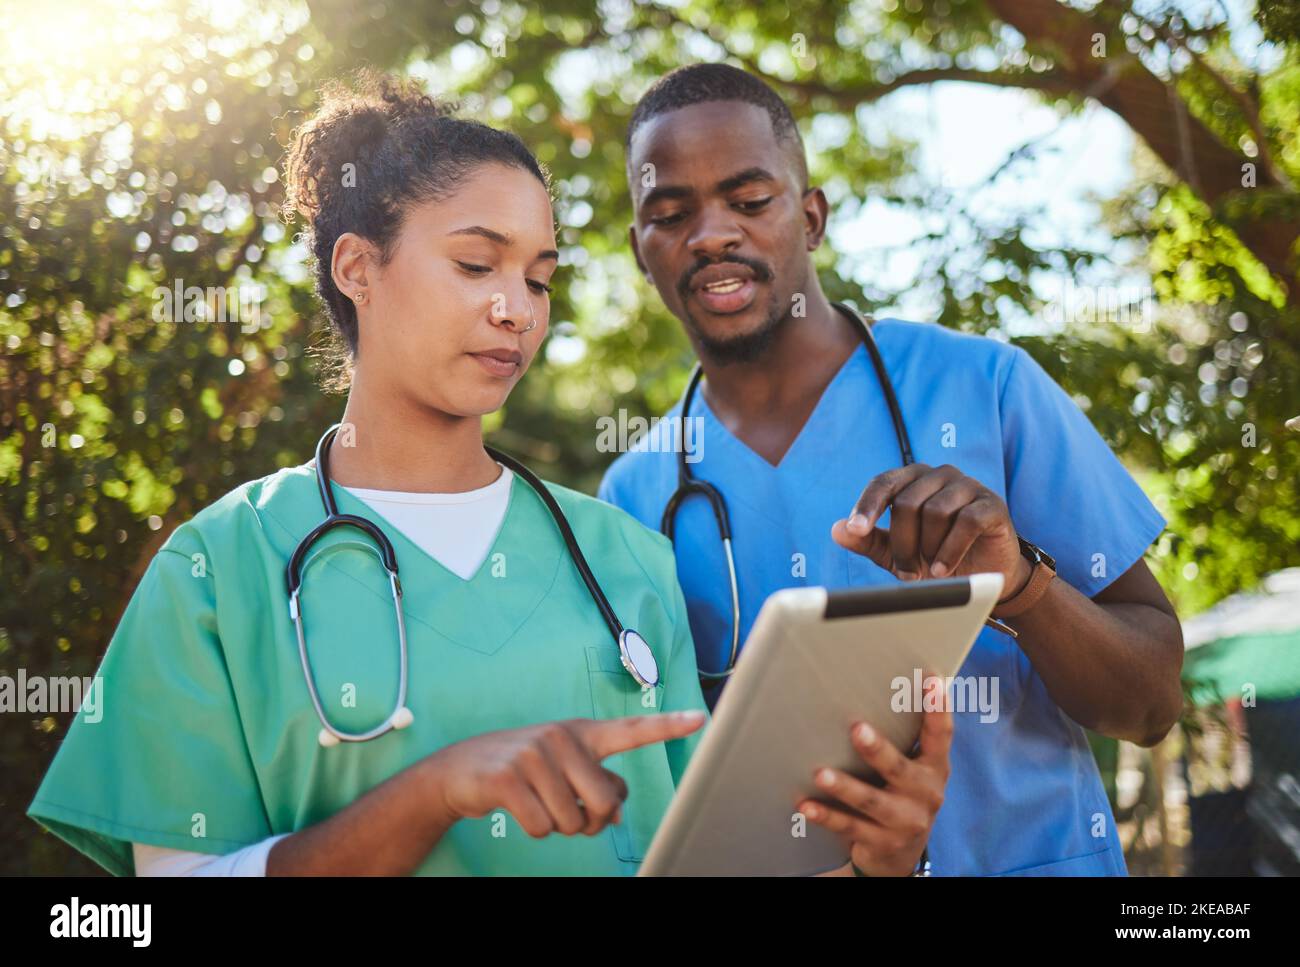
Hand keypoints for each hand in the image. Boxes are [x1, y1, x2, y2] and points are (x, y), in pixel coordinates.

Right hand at [427, 711, 705, 837]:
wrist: (461, 769)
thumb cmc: (526, 768)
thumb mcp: (565, 767)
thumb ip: (598, 782)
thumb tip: (615, 810)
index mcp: (583, 733)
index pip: (632, 729)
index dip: (668, 726)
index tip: (700, 719)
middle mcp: (563, 737)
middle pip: (605, 803)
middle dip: (589, 820)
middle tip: (568, 809)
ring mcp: (535, 754)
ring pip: (573, 822)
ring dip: (557, 825)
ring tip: (537, 800)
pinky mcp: (510, 777)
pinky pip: (542, 827)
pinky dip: (534, 829)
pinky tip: (518, 807)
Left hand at [797, 701, 952, 875]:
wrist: (902, 853)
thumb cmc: (902, 792)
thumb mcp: (912, 768)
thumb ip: (903, 737)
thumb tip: (870, 686)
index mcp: (935, 767)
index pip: (940, 736)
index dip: (938, 710)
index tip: (932, 682)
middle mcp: (926, 795)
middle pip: (899, 769)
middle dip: (877, 750)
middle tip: (856, 729)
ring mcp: (905, 822)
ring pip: (871, 801)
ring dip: (845, 787)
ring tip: (820, 774)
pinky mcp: (882, 843)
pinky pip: (850, 827)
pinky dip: (826, 816)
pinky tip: (806, 806)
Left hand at [832, 463, 1029, 594]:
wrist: (982, 576)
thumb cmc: (934, 557)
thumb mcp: (895, 553)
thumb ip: (867, 540)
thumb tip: (836, 530)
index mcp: (912, 480)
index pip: (883, 483)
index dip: (867, 506)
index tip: (855, 530)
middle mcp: (939, 475)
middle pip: (907, 503)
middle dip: (902, 544)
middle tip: (905, 573)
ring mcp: (968, 486)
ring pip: (935, 512)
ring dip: (927, 549)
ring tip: (930, 572)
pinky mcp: (992, 504)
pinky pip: (966, 521)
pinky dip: (950, 550)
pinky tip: (943, 570)